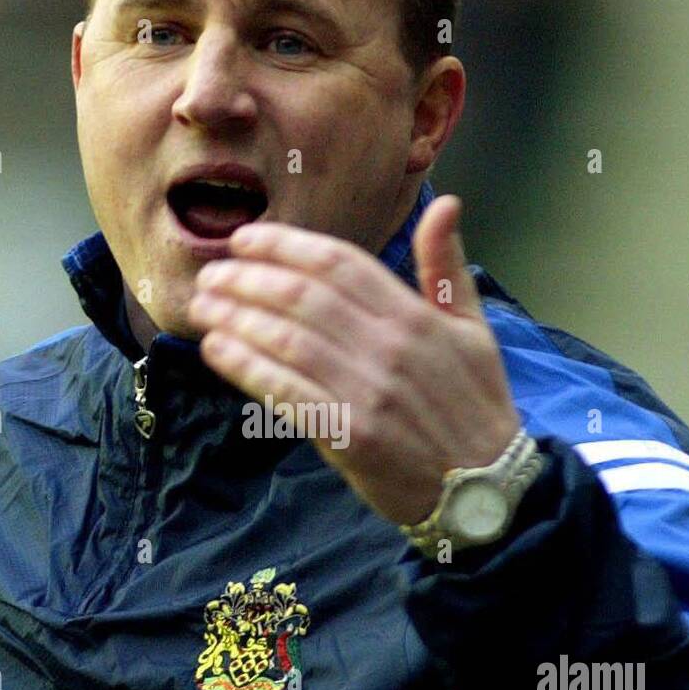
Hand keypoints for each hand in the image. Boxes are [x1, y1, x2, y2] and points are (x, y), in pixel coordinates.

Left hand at [187, 195, 522, 525]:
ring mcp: (369, 393)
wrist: (485, 487)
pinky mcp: (351, 436)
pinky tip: (217, 351)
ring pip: (289, 341)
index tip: (244, 240)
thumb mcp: (474, 330)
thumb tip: (444, 202)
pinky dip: (247, 368)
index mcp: (416, 317)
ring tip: (203, 307)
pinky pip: (287, 393)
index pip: (340, 264)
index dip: (285, 246)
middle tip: (210, 274)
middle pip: (304, 297)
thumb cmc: (476, 405)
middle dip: (248, 279)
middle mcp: (389, 348)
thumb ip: (447, 268)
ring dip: (237, 319)